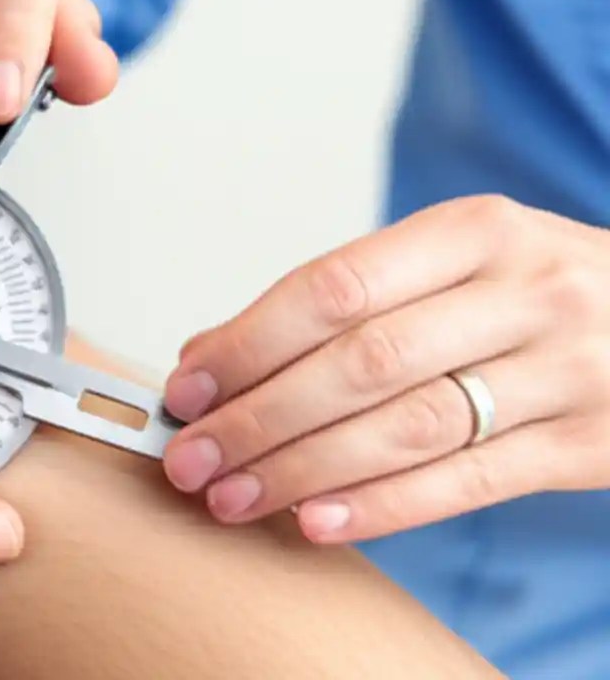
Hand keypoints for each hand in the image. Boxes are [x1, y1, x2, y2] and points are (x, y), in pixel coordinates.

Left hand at [160, 195, 609, 542]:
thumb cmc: (531, 293)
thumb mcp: (453, 265)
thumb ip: (341, 304)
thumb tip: (209, 357)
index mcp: (473, 232)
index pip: (335, 288)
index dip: (248, 344)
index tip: (185, 390)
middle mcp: (523, 293)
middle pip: (362, 362)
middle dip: (259, 417)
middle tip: (190, 459)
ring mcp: (565, 370)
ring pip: (407, 427)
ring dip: (303, 470)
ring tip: (231, 497)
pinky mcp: (588, 445)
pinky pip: (467, 483)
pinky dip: (382, 506)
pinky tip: (314, 523)